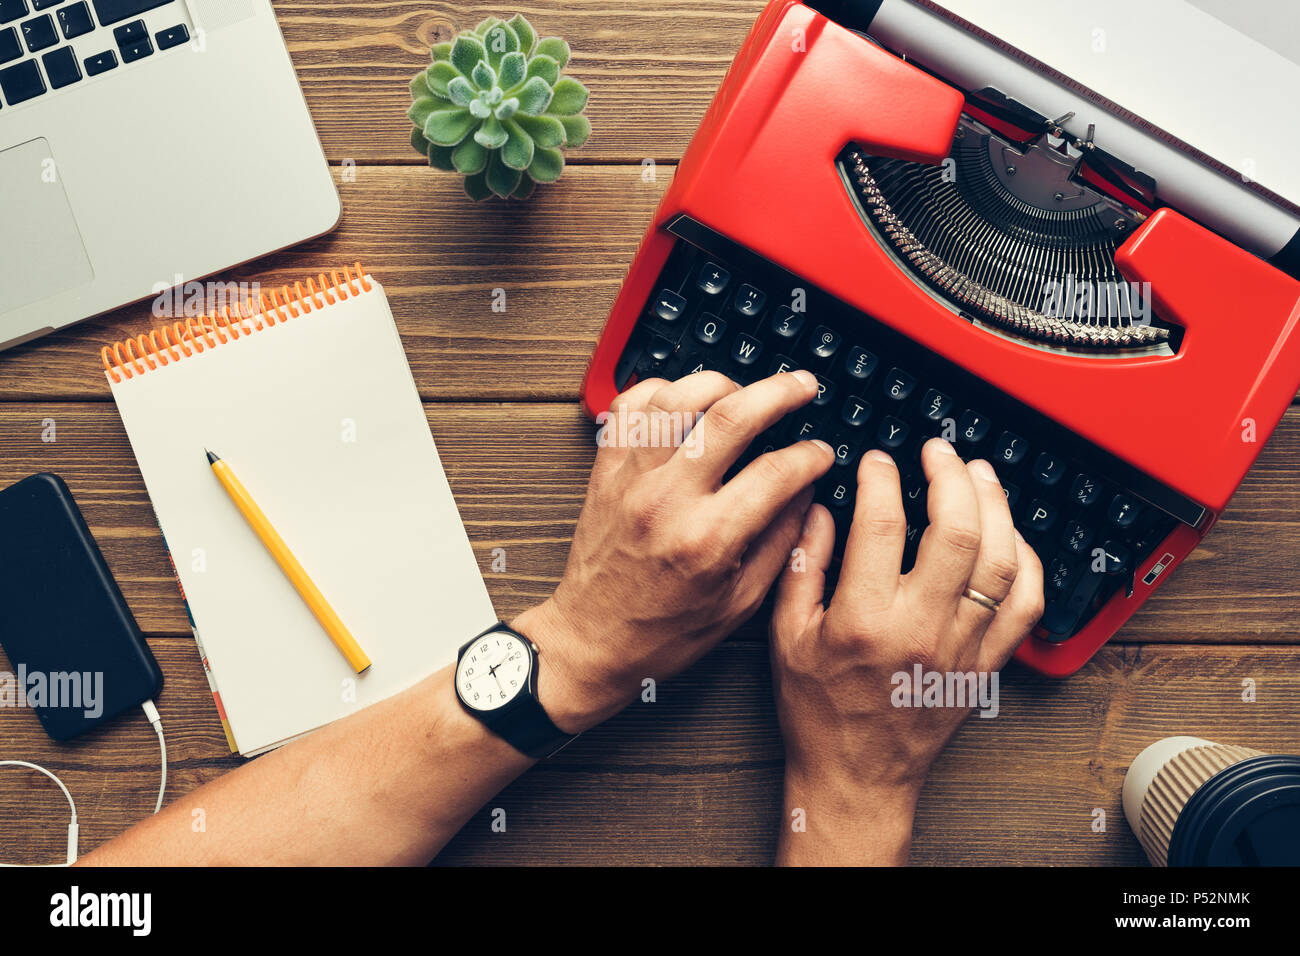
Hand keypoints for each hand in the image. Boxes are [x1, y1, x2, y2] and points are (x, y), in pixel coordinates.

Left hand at [514, 370, 835, 733]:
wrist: (591, 641)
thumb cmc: (662, 632)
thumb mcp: (740, 603)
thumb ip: (780, 542)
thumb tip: (806, 492)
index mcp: (708, 539)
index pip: (775, 473)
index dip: (809, 456)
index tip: (821, 453)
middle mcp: (667, 501)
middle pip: (731, 416)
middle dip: (778, 392)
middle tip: (801, 386)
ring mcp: (632, 480)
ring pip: (677, 397)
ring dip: (718, 383)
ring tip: (743, 390)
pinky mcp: (606, 471)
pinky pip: (629, 407)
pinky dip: (659, 391)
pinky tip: (684, 400)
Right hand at [769, 439, 1043, 864]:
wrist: (856, 775)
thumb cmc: (818, 710)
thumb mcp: (785, 636)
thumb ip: (801, 567)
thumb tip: (819, 509)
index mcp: (863, 620)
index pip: (881, 526)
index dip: (880, 480)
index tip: (875, 460)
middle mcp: (919, 630)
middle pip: (955, 532)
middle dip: (950, 476)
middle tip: (939, 450)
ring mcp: (961, 647)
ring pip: (999, 561)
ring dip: (994, 506)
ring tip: (979, 473)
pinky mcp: (986, 664)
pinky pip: (1026, 604)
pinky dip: (1026, 561)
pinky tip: (1008, 533)